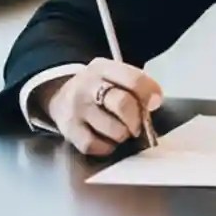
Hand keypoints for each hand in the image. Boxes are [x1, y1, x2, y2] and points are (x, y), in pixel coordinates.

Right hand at [36, 58, 163, 156]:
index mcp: (103, 68)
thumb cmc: (99, 87)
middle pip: (123, 104)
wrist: (60, 95)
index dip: (149, 93)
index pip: (133, 79)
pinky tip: (107, 140)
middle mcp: (87, 86)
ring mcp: (76, 109)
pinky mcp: (69, 131)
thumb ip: (134, 86)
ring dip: (123, 135)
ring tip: (121, 130)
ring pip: (113, 130)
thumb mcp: (114, 75)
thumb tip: (153, 103)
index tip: (155, 103)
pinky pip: (95, 145)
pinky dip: (107, 147)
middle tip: (139, 125)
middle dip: (137, 119)